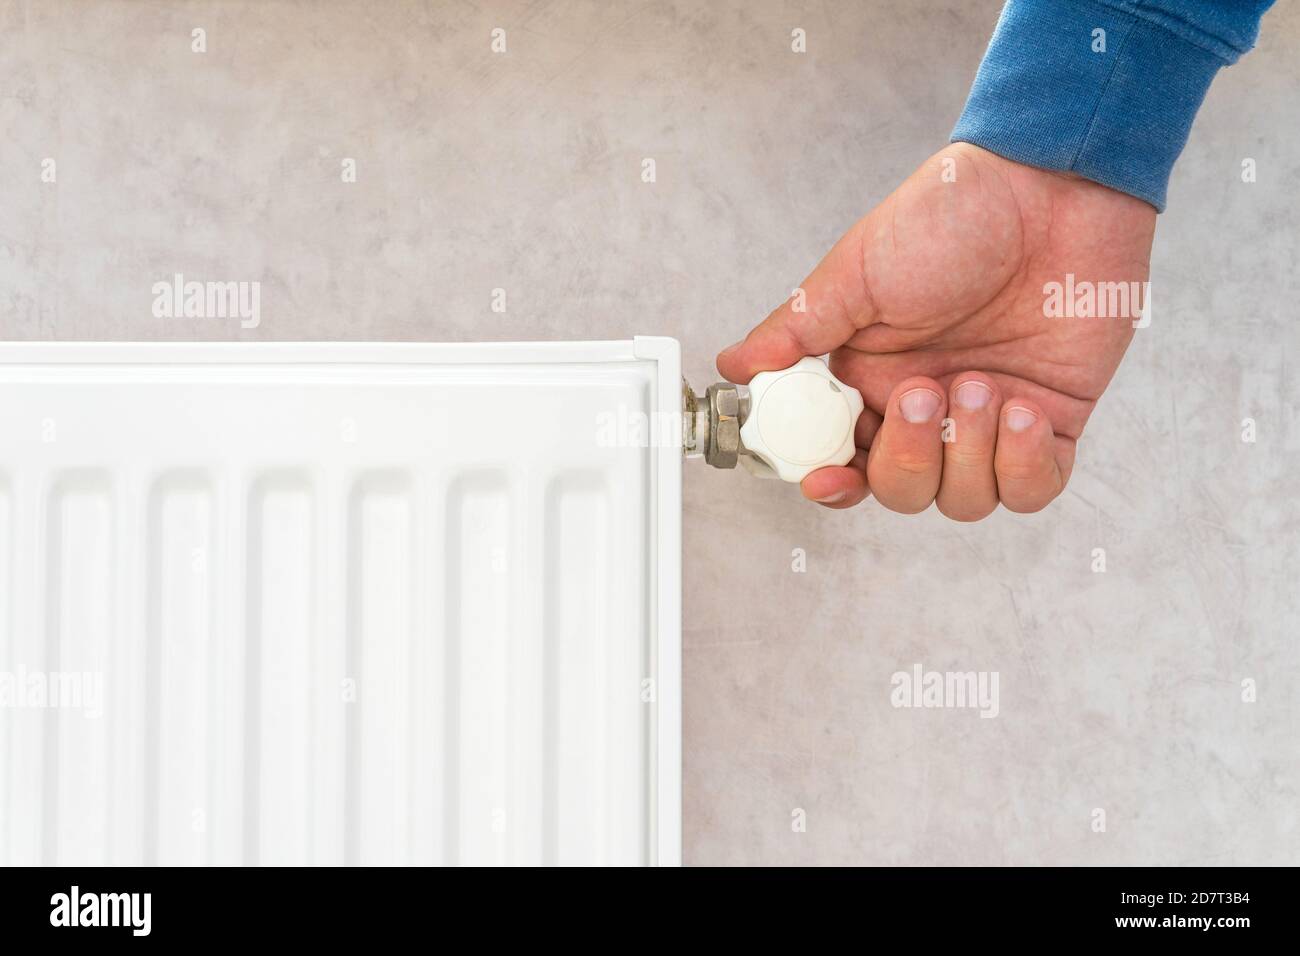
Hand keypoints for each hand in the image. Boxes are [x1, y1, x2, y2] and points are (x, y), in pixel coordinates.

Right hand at [717, 143, 1155, 518]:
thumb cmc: (951, 217)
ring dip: (968, 452)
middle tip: (922, 393)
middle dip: (908, 459)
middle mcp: (926, 406)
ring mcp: (986, 419)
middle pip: (901, 491)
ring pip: (964, 499)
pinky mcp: (1048, 421)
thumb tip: (731, 366)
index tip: (826, 478)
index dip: (834, 482)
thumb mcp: (855, 273)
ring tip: (984, 384)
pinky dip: (1023, 466)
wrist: (1053, 187)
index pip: (843, 459)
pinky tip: (1023, 411)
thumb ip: (795, 332)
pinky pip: (1032, 489)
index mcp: (872, 378)